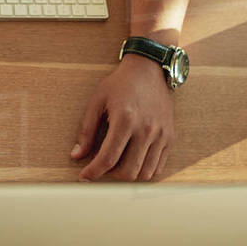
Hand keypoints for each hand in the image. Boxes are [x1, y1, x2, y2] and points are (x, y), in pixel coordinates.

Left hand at [70, 55, 173, 180]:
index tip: (84, 177)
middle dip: (109, 176)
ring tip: (116, 165)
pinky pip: (158, 167)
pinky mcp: (170, 137)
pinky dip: (144, 171)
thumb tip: (76, 156)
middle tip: (100, 168)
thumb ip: (86, 130)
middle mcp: (146, 130)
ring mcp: (161, 135)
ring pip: (145, 174)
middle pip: (128, 171)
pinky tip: (132, 161)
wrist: (149, 69)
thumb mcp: (97, 101)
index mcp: (125, 119)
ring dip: (128, 176)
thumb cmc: (120, 83)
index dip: (93, 172)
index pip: (108, 158)